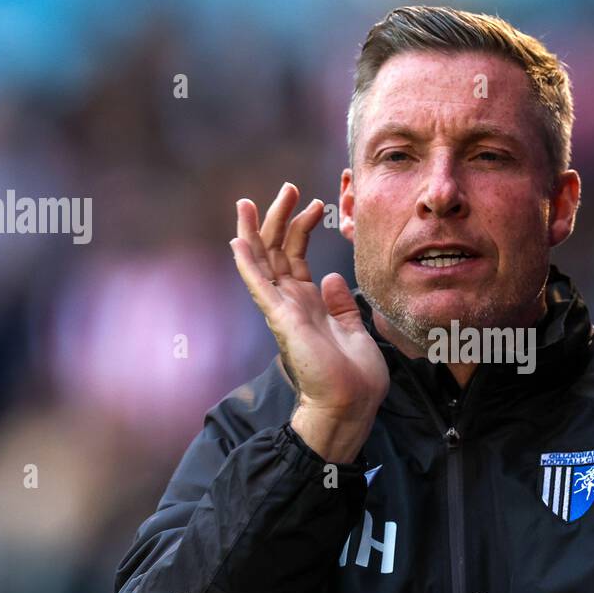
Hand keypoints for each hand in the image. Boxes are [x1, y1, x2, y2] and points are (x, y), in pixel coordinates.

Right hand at [230, 183, 388, 459]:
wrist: (351, 404)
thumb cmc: (355, 376)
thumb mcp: (353, 329)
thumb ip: (340, 304)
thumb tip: (332, 278)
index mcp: (309, 304)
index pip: (296, 257)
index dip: (301, 228)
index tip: (315, 203)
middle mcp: (292, 303)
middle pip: (277, 251)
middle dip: (279, 217)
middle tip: (287, 187)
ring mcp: (284, 310)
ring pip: (264, 262)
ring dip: (257, 230)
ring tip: (250, 201)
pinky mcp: (282, 319)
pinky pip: (260, 286)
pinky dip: (248, 263)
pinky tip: (237, 241)